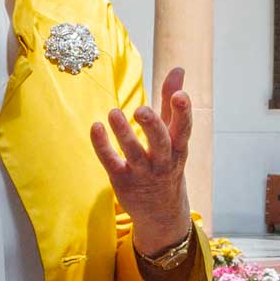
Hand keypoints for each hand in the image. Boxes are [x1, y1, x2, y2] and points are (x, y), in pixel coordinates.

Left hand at [91, 66, 191, 256]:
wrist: (161, 211)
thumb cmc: (167, 163)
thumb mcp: (173, 136)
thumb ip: (171, 102)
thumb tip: (178, 69)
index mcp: (178, 147)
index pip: (184, 128)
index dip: (183, 112)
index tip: (181, 95)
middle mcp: (163, 161)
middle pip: (160, 142)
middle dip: (152, 126)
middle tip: (141, 109)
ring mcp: (142, 173)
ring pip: (134, 153)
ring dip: (124, 133)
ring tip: (113, 112)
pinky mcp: (122, 180)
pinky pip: (111, 162)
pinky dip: (103, 146)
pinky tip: (96, 127)